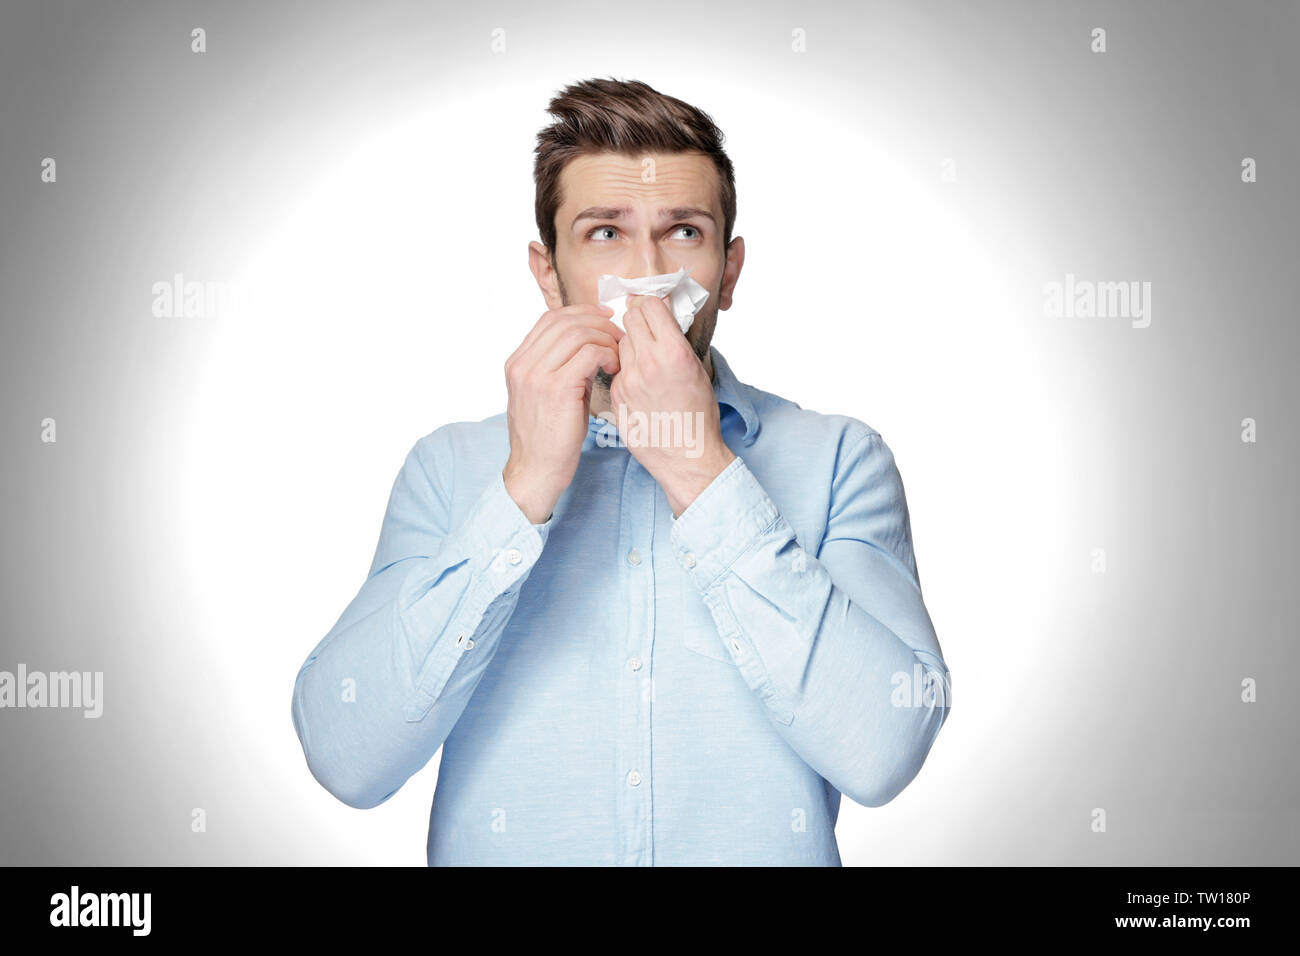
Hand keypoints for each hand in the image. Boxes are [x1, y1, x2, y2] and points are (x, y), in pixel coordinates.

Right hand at [502, 303, 623, 522]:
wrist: (536, 470)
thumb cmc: (548, 437)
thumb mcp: (547, 394)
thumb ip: (562, 366)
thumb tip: (592, 344)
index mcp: (517, 362)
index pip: (550, 319)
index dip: (581, 312)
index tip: (605, 318)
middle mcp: (522, 364)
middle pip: (565, 321)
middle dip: (598, 323)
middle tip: (619, 335)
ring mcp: (536, 375)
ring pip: (578, 333)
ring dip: (605, 339)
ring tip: (618, 354)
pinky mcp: (556, 388)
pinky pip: (588, 354)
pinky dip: (606, 355)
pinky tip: (614, 368)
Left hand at [611, 293, 735, 517]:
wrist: (687, 456)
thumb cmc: (699, 414)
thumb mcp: (696, 368)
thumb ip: (675, 338)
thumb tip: (662, 313)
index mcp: (673, 352)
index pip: (649, 305)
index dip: (652, 306)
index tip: (655, 312)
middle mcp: (648, 363)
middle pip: (629, 319)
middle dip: (638, 321)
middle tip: (648, 332)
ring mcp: (628, 381)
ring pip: (620, 343)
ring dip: (630, 346)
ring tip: (646, 362)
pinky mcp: (616, 396)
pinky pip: (617, 370)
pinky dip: (625, 371)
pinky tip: (640, 386)